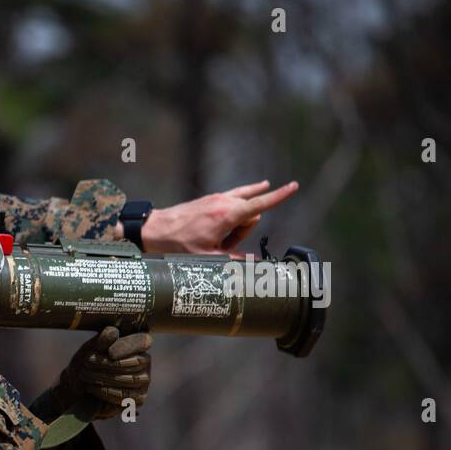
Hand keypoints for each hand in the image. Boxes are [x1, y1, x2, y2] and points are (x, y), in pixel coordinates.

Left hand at [50, 326, 151, 420]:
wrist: (79, 385)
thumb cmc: (87, 362)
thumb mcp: (91, 348)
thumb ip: (102, 340)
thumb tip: (113, 332)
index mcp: (136, 343)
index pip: (143, 341)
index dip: (128, 347)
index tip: (110, 353)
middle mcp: (145, 361)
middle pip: (135, 362)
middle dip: (108, 363)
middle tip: (87, 363)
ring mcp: (144, 380)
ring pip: (130, 379)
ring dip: (104, 377)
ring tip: (85, 375)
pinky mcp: (139, 397)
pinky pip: (126, 395)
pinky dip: (107, 392)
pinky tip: (93, 388)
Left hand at [140, 180, 297, 254]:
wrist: (155, 229)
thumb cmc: (178, 245)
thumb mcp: (207, 258)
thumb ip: (234, 260)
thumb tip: (254, 263)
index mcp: (226, 215)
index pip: (260, 204)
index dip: (280, 196)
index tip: (295, 186)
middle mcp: (224, 201)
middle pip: (251, 213)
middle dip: (243, 231)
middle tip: (222, 247)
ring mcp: (217, 197)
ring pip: (242, 206)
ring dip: (238, 224)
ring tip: (219, 239)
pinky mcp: (210, 198)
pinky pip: (233, 198)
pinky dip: (238, 206)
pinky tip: (254, 190)